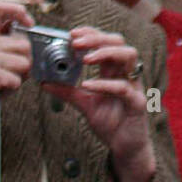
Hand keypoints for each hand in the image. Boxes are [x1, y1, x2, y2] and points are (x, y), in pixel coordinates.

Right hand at [0, 0, 33, 135]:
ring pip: (24, 62)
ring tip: (1, 83)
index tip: (28, 25)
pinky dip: (11, 89)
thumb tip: (31, 39)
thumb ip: (4, 45)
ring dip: (19, 77)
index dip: (18, 11)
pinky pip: (17, 79)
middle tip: (9, 74)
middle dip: (24, 61)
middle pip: (24, 43)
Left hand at [42, 27, 154, 181]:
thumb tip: (44, 82)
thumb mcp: (84, 104)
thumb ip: (67, 92)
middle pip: (118, 42)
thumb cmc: (110, 122)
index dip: (91, 34)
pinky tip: (88, 85)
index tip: (72, 33)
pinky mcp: (137, 103)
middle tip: (75, 42)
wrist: (125, 147)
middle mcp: (126, 74)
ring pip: (129, 56)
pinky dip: (105, 84)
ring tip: (85, 59)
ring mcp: (134, 86)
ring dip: (106, 53)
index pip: (106, 42)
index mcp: (114, 70)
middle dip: (96, 38)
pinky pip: (123, 88)